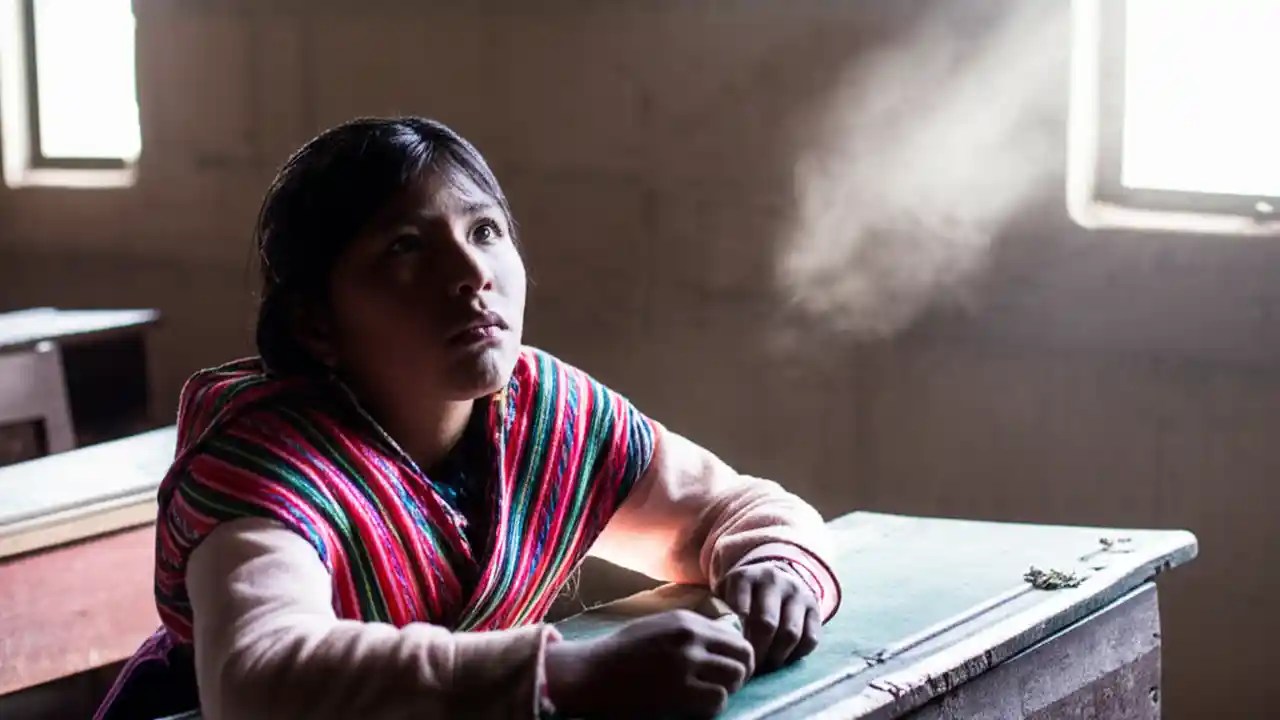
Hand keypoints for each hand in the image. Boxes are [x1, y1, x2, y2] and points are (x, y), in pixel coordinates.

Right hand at [544, 609, 754, 718]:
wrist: (591, 673)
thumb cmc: (622, 653)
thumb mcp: (659, 628)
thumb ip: (691, 632)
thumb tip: (724, 640)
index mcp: (687, 621)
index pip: (736, 637)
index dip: (737, 657)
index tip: (725, 670)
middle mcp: (691, 638)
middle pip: (744, 656)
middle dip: (739, 674)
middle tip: (724, 686)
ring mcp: (686, 664)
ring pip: (735, 678)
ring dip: (726, 690)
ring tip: (708, 696)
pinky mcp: (679, 691)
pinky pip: (718, 700)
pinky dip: (712, 707)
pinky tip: (695, 707)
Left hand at [716, 562, 820, 673]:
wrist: (774, 574)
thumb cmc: (742, 594)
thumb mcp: (725, 593)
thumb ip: (720, 612)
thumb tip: (719, 641)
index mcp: (746, 576)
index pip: (741, 610)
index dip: (737, 637)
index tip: (734, 652)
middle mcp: (774, 580)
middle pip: (767, 624)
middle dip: (757, 651)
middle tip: (750, 666)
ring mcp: (797, 592)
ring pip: (791, 633)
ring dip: (777, 656)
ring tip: (766, 665)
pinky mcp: (815, 606)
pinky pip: (810, 639)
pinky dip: (796, 655)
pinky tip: (783, 658)